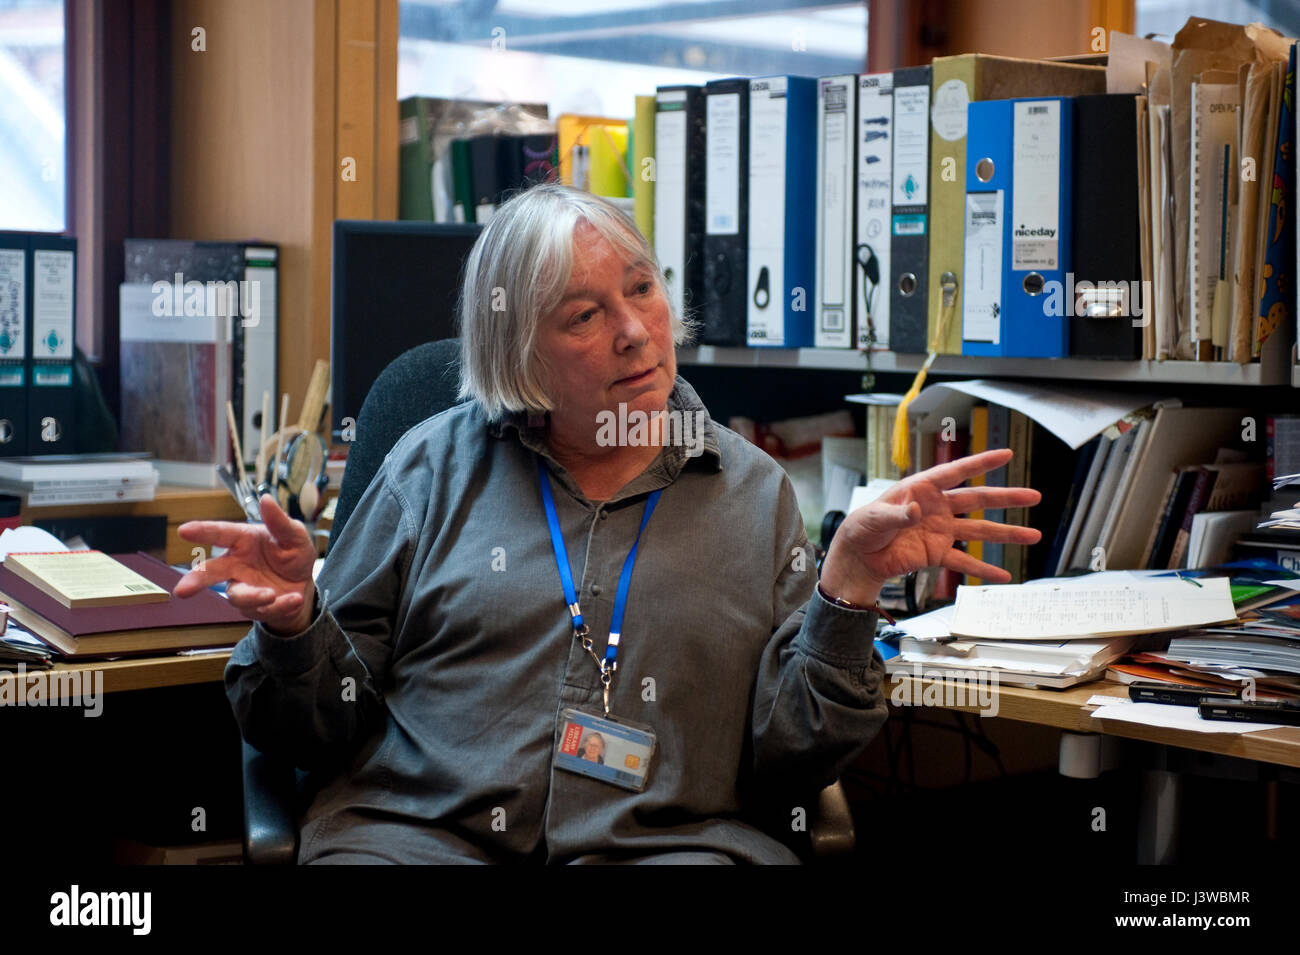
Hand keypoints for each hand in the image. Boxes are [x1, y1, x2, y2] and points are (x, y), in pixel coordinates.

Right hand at [173, 492, 318, 635]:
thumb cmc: (292, 555)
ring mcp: (242, 587)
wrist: (303, 585)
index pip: (220, 534)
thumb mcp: (295, 536)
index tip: (184, 530)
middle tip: (182, 590)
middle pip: (210, 572)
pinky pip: (262, 610)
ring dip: (254, 597)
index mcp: (244, 541)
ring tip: (272, 594)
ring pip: (238, 596)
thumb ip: (280, 522)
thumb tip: (266, 499)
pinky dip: (280, 606)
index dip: (202, 531)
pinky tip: (293, 600)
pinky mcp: (253, 607)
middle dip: (195, 580)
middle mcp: (236, 564)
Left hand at [819, 448, 1041, 605]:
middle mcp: (936, 507)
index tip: (1006, 455)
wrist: (858, 557)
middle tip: (1033, 496)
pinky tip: (1003, 575)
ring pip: (979, 530)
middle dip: (1006, 498)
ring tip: (1033, 534)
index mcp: (921, 489)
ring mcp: (940, 530)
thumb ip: (896, 515)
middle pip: (977, 500)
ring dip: (1006, 533)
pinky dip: (983, 569)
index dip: (981, 463)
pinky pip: (964, 561)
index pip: (955, 472)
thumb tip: (913, 512)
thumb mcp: (875, 518)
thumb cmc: (862, 528)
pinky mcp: (937, 553)